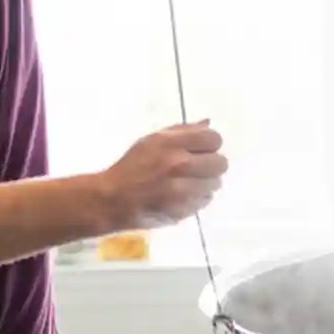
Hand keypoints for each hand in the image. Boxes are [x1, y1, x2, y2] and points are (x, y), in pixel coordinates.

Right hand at [97, 120, 227, 230]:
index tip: (201, 150)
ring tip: (187, 183)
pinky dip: (198, 198)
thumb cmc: (132, 166)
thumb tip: (208, 123)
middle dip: (212, 165)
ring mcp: (182, 190)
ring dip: (205, 183)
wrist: (112, 200)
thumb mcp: (152, 140)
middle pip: (221, 163)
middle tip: (197, 168)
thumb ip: (182, 131)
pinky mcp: (183, 210)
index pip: (213, 139)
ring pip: (215, 183)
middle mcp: (178, 165)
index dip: (209, 144)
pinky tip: (182, 196)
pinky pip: (205, 201)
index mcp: (170, 143)